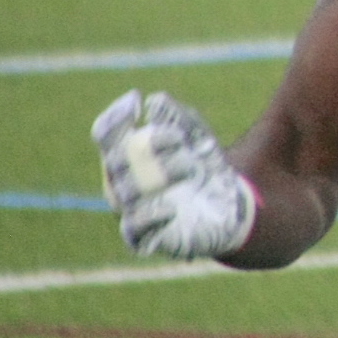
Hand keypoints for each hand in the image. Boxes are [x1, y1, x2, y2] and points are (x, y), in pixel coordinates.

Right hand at [92, 90, 256, 258]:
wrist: (232, 204)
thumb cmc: (205, 166)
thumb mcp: (198, 136)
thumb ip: (178, 118)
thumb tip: (156, 100)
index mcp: (128, 157)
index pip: (106, 136)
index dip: (114, 118)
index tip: (134, 100)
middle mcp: (123, 185)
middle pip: (115, 163)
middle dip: (146, 146)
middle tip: (177, 137)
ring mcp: (133, 212)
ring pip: (124, 194)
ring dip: (156, 175)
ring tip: (188, 167)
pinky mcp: (147, 238)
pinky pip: (133, 232)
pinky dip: (148, 217)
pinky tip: (170, 207)